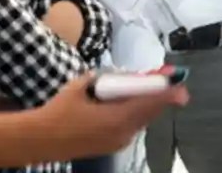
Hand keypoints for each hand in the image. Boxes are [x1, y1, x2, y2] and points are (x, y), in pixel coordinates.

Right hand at [35, 74, 187, 158]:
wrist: (40, 140)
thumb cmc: (59, 111)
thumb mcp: (82, 86)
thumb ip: (106, 79)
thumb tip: (121, 76)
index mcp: (117, 118)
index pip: (150, 102)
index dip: (167, 93)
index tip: (181, 85)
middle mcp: (123, 132)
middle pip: (150, 112)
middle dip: (161, 96)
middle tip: (170, 82)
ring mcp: (118, 141)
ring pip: (142, 119)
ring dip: (148, 104)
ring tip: (151, 87)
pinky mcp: (113, 145)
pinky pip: (131, 125)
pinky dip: (136, 113)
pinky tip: (132, 102)